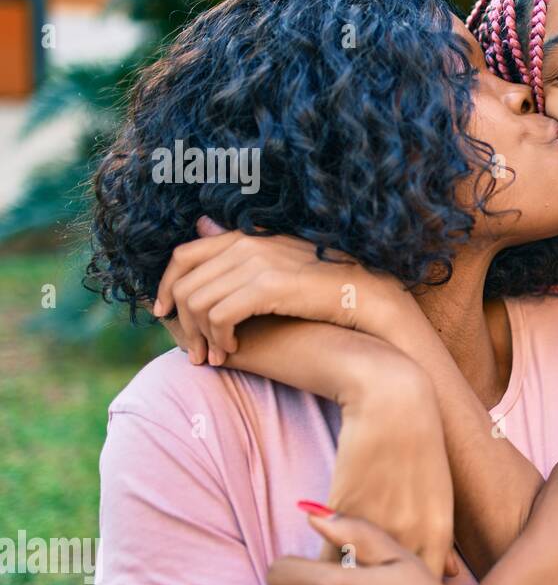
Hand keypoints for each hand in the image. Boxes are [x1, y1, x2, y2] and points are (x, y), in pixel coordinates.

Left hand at [152, 217, 418, 365]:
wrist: (368, 297)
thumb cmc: (329, 289)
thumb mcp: (281, 268)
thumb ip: (244, 256)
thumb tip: (204, 227)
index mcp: (248, 237)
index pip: (184, 253)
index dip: (166, 284)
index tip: (163, 312)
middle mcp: (247, 244)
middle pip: (184, 281)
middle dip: (180, 320)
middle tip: (194, 352)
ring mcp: (257, 263)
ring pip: (197, 301)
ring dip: (200, 336)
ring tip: (215, 357)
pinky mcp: (268, 286)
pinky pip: (219, 315)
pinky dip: (219, 338)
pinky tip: (233, 352)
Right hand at [327, 351, 454, 576]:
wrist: (393, 404)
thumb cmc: (420, 452)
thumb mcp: (441, 498)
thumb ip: (443, 541)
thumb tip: (451, 576)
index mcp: (439, 534)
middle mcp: (411, 535)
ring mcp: (376, 526)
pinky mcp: (342, 513)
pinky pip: (329, 561)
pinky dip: (323, 577)